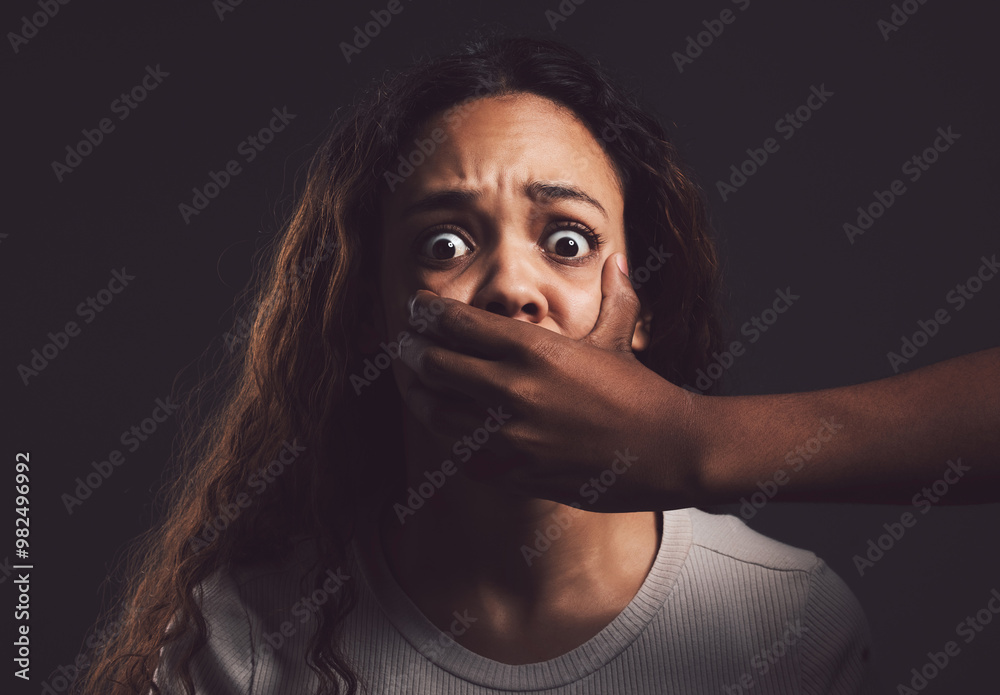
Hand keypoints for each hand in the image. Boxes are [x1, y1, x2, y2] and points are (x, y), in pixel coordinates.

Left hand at [399, 252, 704, 511]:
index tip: (416, 310)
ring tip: (414, 385)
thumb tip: (617, 259)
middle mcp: (514, 389)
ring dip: (421, 396)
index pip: (458, 324)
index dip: (428, 314)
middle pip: (437, 365)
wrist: (669, 451)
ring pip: (440, 414)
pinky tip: (446, 427)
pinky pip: (464, 455)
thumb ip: (611, 296)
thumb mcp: (619, 339)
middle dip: (413, 352)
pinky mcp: (516, 472)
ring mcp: (511, 436)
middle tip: (404, 345)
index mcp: (534, 349)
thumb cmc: (643, 392)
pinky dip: (450, 438)